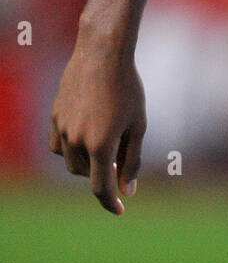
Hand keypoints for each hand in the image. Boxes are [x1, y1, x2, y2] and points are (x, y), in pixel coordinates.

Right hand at [49, 43, 146, 215]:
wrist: (103, 53)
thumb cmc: (127, 87)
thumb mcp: (138, 124)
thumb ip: (133, 160)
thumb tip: (128, 190)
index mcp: (100, 144)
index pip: (100, 188)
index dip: (110, 203)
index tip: (120, 210)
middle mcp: (77, 139)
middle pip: (86, 174)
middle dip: (102, 173)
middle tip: (119, 161)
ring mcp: (62, 128)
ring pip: (70, 162)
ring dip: (86, 163)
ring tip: (105, 144)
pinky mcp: (54, 116)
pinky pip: (59, 145)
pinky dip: (71, 150)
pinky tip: (85, 137)